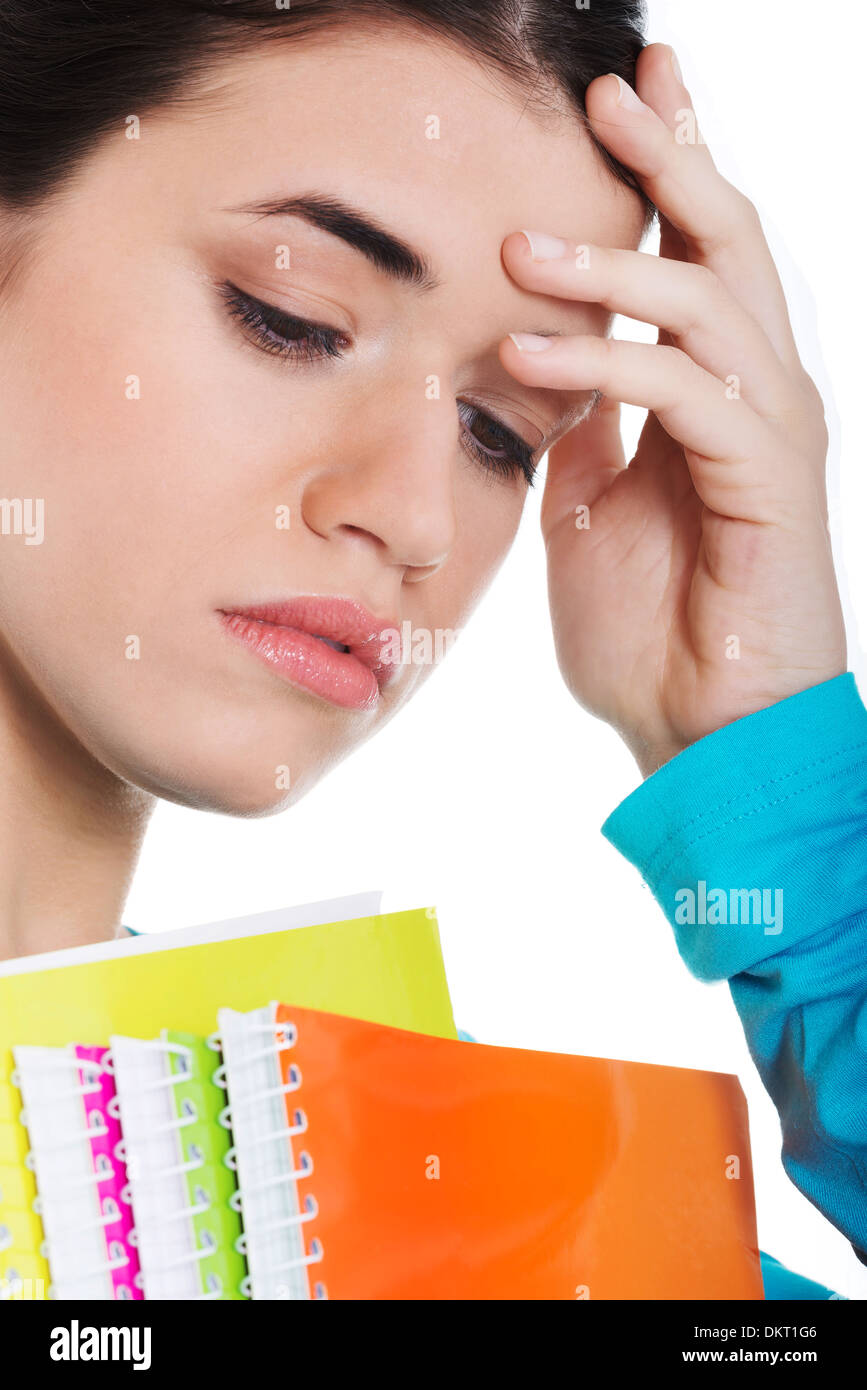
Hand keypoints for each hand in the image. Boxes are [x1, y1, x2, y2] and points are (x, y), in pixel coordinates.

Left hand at [500, 43, 845, 777]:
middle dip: (671, 157)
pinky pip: (691, 392)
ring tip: (515, 248)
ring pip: (709, 301)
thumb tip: (543, 367)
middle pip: (724, 241)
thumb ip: (583, 430)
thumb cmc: (651, 631)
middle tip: (611, 88)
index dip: (665, 169)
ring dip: (614, 261)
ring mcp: (769, 431)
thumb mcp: (588, 509)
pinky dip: (611, 361)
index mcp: (709, 392)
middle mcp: (752, 393)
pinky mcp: (768, 480)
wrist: (701, 731)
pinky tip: (531, 349)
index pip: (690, 256)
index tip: (616, 94)